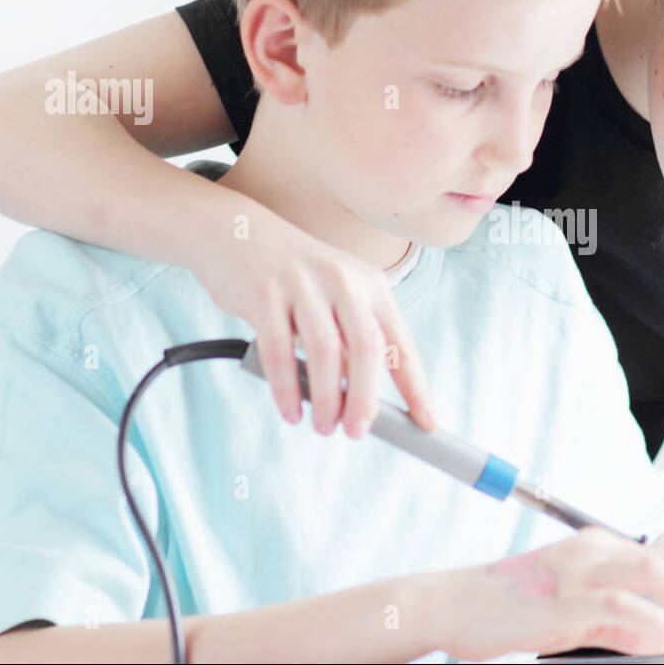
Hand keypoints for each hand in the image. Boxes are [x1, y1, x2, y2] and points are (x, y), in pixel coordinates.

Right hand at [192, 201, 436, 436]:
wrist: (236, 232)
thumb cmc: (294, 278)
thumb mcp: (335, 298)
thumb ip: (350, 341)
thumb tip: (364, 400)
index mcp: (371, 285)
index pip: (401, 343)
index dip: (416, 386)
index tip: (427, 422)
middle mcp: (343, 280)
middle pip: (367, 348)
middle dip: (366, 398)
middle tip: (358, 432)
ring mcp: (303, 284)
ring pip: (325, 352)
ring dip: (327, 399)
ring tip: (323, 427)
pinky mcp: (263, 293)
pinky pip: (278, 352)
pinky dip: (286, 389)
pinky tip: (291, 411)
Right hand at [441, 528, 663, 660]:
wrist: (452, 603)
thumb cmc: (508, 607)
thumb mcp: (569, 612)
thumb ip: (615, 623)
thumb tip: (659, 635)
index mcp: (595, 547)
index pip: (662, 559)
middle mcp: (591, 551)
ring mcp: (576, 573)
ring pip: (650, 575)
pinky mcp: (561, 600)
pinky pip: (617, 606)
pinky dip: (650, 618)